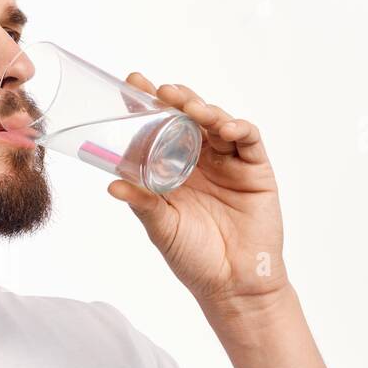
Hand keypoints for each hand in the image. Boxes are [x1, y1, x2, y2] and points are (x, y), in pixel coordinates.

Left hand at [107, 74, 288, 314]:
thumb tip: (112, 185)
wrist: (233, 284)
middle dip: (177, 99)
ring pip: (218, 122)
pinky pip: (249, 140)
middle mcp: (202, 161)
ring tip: (190, 107)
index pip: (160, 128)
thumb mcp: (161, 227)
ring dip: (205, 109)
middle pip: (190, 118)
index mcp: (175, 169)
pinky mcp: (256, 170)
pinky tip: (224, 128)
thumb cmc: (194, 258)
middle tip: (162, 90)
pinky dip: (238, 128)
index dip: (148, 105)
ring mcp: (230, 163)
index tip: (132, 83)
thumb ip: (142, 203)